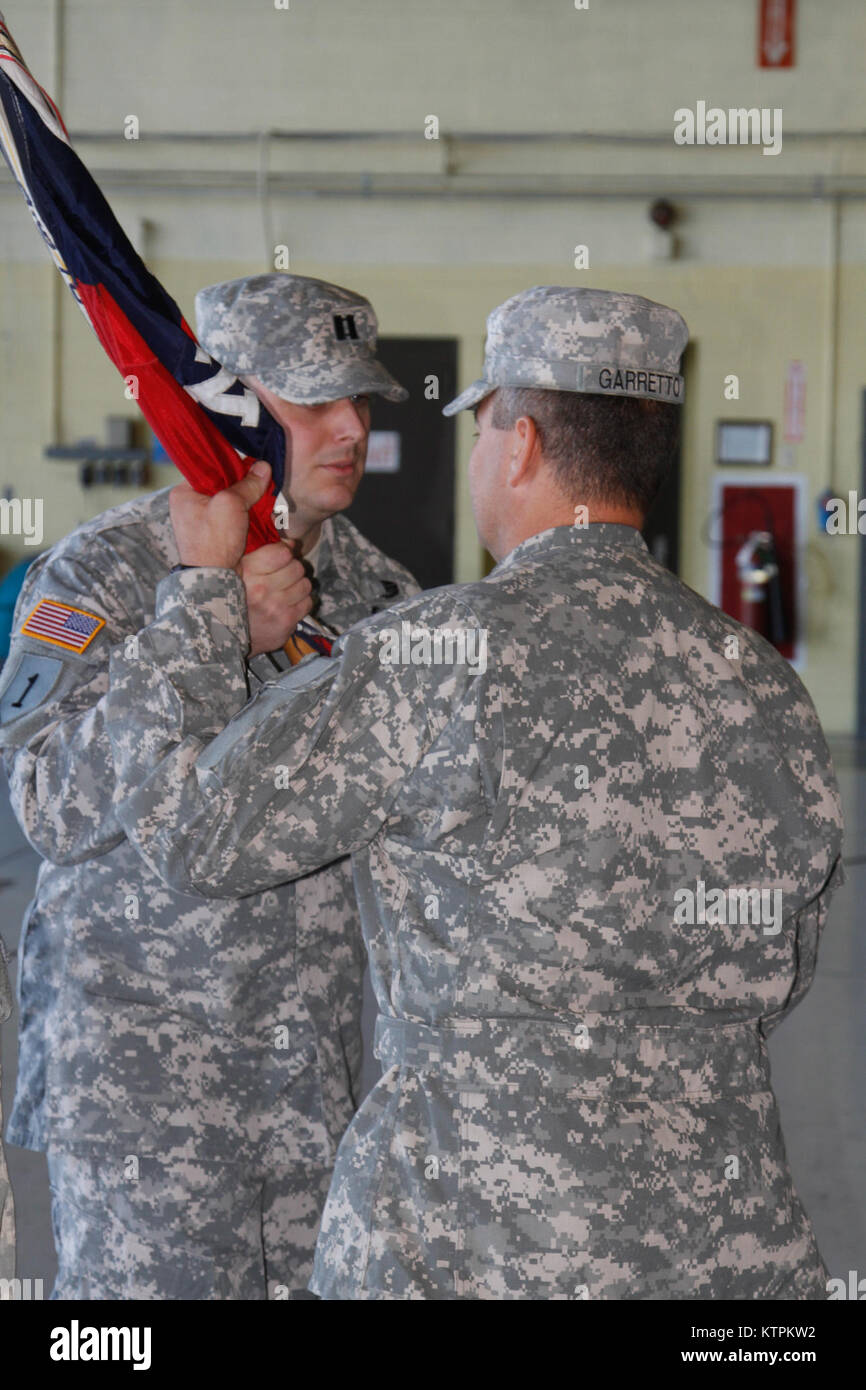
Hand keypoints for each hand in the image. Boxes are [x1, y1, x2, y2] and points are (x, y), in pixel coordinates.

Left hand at [169, 461, 271, 569]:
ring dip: (250, 504)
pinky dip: (249, 517)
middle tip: (261, 486)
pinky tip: (262, 518)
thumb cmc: (213, 543)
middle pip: (224, 485)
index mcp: (184, 493)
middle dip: (244, 488)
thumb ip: (247, 485)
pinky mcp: (218, 534)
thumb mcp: (230, 505)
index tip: (252, 467)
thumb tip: (264, 467)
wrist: (214, 581)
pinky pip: (236, 517)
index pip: (210, 468)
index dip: (232, 466)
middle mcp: (191, 505)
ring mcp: (205, 521)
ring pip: (233, 502)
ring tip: (264, 504)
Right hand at [239, 542, 313, 656]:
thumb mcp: (239, 570)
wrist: (229, 636)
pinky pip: (308, 602)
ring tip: (286, 590)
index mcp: (246, 572)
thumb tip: (291, 543)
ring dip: (299, 585)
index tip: (282, 557)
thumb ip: (264, 552)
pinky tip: (289, 603)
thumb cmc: (236, 597)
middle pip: (297, 567)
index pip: (283, 553)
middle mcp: (260, 589)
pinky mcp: (285, 622)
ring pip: (305, 584)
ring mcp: (274, 607)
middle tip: (284, 576)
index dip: (286, 553)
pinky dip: (301, 602)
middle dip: (293, 569)